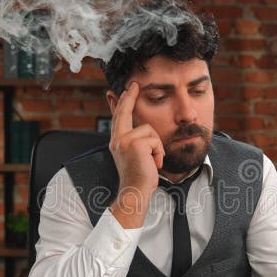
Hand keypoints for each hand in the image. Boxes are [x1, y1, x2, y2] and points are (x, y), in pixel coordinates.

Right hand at [107, 82, 164, 227]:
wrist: (135, 191)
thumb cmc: (139, 177)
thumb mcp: (135, 156)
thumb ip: (135, 141)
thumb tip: (142, 130)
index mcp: (117, 141)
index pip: (118, 117)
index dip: (120, 103)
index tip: (119, 91)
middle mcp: (118, 139)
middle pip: (124, 112)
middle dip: (129, 97)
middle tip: (133, 84)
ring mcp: (125, 141)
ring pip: (149, 130)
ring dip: (156, 146)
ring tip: (152, 160)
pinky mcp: (136, 144)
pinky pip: (155, 141)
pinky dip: (159, 153)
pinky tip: (153, 164)